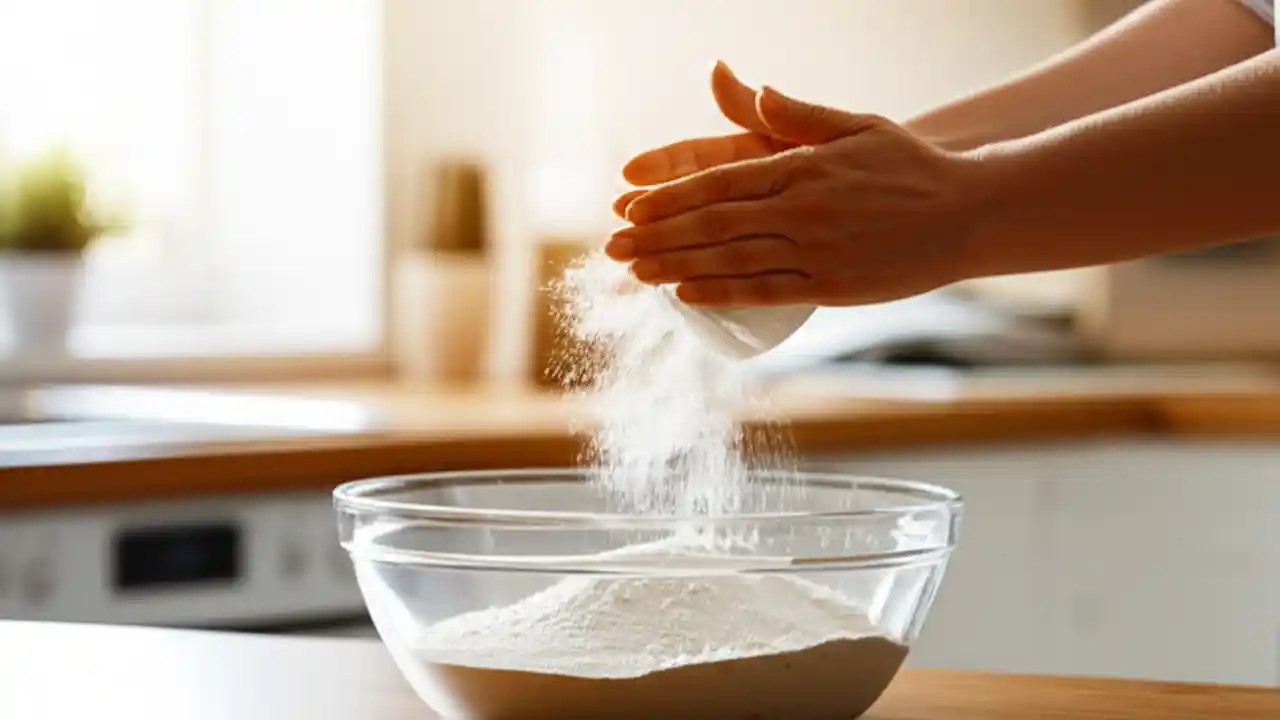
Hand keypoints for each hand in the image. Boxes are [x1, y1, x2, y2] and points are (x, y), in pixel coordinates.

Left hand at [607, 82, 986, 306]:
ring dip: (676, 266)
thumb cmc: (910, 166)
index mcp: (801, 167)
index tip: (631, 207)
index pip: (719, 181)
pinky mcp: (832, 287)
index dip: (669, 196)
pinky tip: (685, 295)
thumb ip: (800, 115)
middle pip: (713, 223)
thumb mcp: (857, 126)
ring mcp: (816, 251)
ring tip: (636, 272)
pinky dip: (722, 293)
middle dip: (657, 236)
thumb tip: (754, 90)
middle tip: (613, 247)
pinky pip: (766, 292)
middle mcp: (801, 209)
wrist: (969, 213)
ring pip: (731, 259)